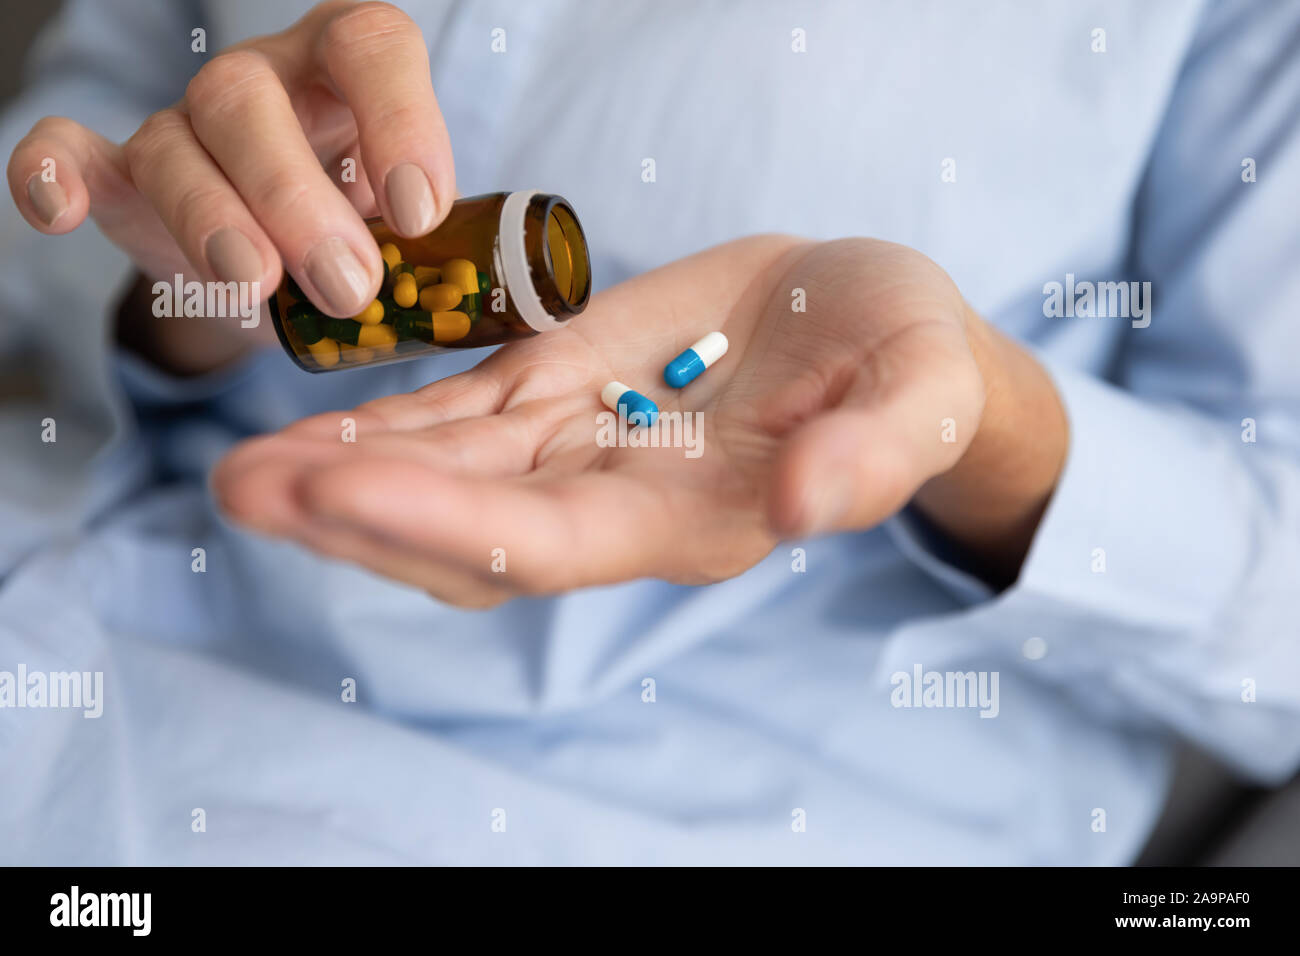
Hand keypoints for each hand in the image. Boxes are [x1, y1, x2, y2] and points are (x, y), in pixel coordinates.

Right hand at [5, 1, 452, 370]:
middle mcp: (266, 82)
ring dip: (218, 217)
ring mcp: (189, 122)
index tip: (421, 211)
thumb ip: (457, 250)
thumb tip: (531, 309)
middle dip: (299, 197)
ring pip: (181, 138)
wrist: (296, 270)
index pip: (373, 47)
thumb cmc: (371, 238)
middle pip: (254, 101)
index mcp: (350, 71)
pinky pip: (71, 149)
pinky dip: (53, 172)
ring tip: (260, 287)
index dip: (398, 120)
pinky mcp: (126, 172)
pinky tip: (59, 208)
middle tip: (348, 284)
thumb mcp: (419, 236)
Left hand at [214, 235, 1067, 605]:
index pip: (551, 542)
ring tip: (244, 465)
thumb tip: (808, 508)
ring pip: (447, 477)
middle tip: (245, 487)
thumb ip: (875, 453)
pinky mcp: (564, 391)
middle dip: (357, 515)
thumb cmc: (909, 359)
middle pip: (468, 529)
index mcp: (696, 517)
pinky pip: (462, 421)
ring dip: (345, 473)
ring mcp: (582, 447)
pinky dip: (387, 425)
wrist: (869, 324)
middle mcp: (620, 501)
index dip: (445, 521)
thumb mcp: (921, 390)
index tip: (338, 487)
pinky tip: (314, 426)